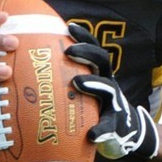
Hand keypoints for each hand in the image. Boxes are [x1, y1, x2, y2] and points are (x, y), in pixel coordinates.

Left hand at [65, 25, 159, 161]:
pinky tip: (91, 134)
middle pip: (102, 62)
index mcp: (99, 75)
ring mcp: (114, 104)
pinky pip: (108, 127)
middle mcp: (108, 84)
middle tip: (68, 51)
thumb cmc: (96, 108)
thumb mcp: (86, 90)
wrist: (125, 133)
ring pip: (108, 90)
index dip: (84, 37)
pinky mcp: (116, 126)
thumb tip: (35, 68)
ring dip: (93, 84)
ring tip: (77, 82)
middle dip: (87, 53)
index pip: (94, 49)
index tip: (68, 27)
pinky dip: (100, 130)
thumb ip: (67, 80)